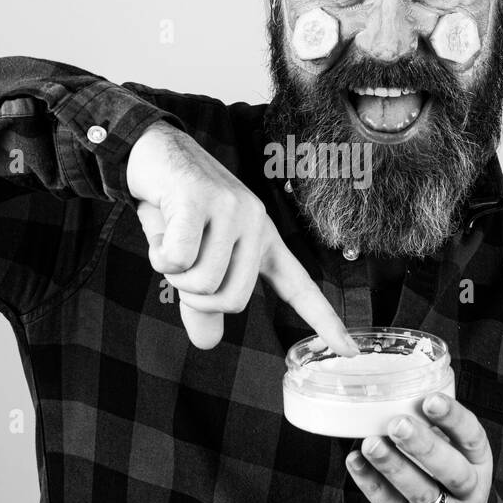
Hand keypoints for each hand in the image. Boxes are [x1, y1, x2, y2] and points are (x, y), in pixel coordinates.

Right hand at [126, 120, 356, 355]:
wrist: (153, 150)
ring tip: (169, 241)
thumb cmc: (176, 210)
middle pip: (233, 300)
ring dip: (173, 273)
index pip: (300, 288)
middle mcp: (257, 224)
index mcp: (263, 241)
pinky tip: (160, 229)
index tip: (350, 352)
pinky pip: (179, 258)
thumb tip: (207, 342)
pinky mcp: (201, 198)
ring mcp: (232, 209)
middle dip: (195, 297)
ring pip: (204, 282)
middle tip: (180, 266)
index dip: (325, 321)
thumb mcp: (192, 261)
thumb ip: (203, 302)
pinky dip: (160, 255)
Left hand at [346, 392, 492, 502]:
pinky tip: (356, 462)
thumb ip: (434, 427)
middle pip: (452, 470)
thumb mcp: (455, 454)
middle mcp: (468, 490)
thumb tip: (394, 385)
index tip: (430, 400)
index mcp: (477, 462)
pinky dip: (372, 485)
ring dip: (394, 466)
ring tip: (371, 444)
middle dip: (424, 446)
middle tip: (398, 424)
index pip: (473, 437)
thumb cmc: (444, 479)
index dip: (453, 418)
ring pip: (421, 492)